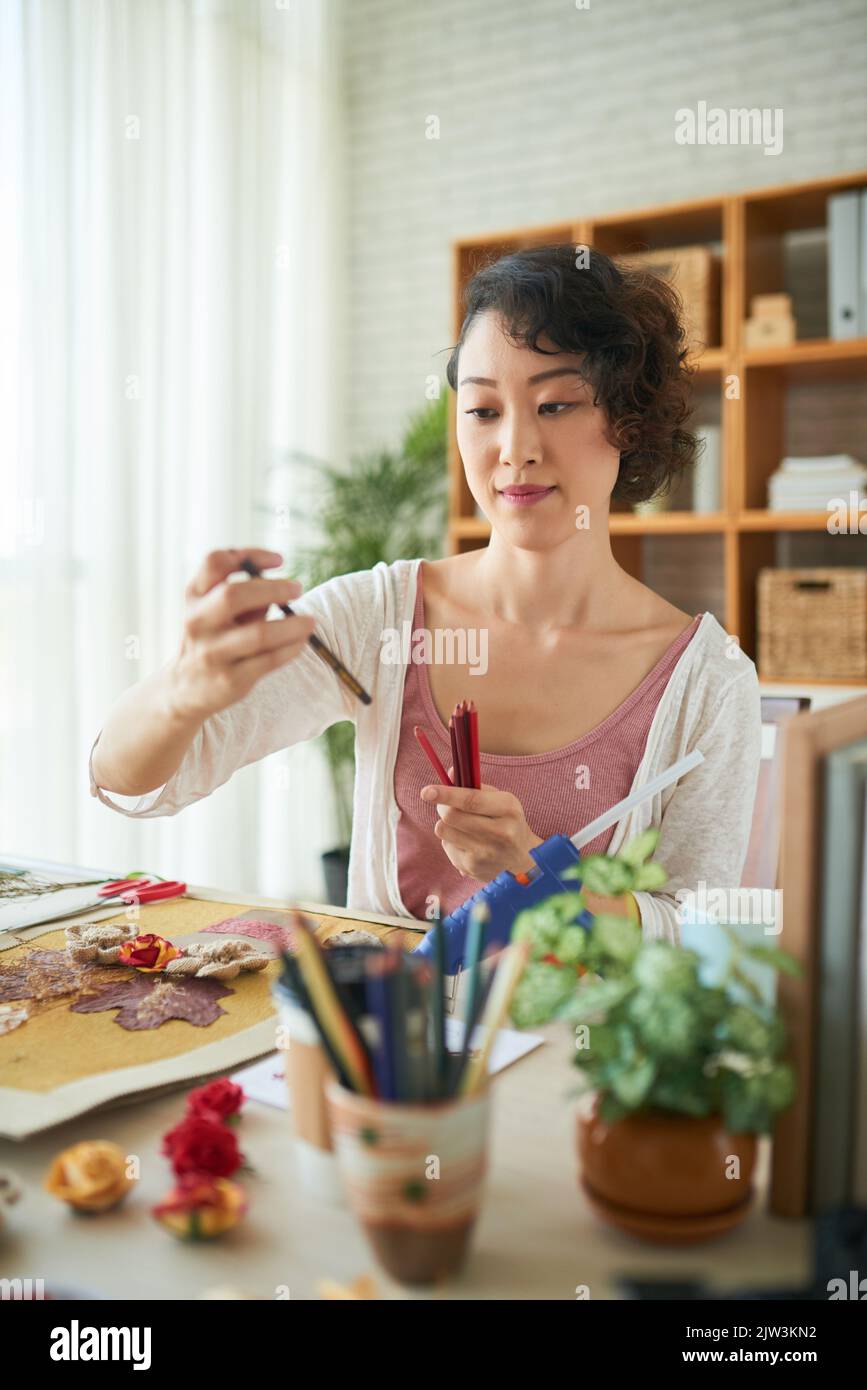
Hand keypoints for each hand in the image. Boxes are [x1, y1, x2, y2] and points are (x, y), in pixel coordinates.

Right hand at [168, 548, 316, 721]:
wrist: (186, 690)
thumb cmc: (212, 639)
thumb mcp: (215, 611)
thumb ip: (243, 595)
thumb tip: (282, 588)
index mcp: (194, 597)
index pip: (215, 562)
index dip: (249, 554)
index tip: (279, 560)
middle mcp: (198, 622)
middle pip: (234, 595)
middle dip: (273, 588)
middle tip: (297, 588)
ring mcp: (212, 653)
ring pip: (258, 634)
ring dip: (291, 625)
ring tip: (310, 621)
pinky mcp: (230, 679)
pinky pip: (268, 660)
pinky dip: (290, 648)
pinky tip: (300, 642)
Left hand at [420, 772, 542, 881]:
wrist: (523, 861)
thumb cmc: (508, 823)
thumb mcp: (501, 801)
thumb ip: (475, 786)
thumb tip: (449, 773)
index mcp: (508, 809)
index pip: (471, 800)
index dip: (446, 794)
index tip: (427, 792)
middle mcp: (500, 833)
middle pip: (452, 816)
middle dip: (442, 806)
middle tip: (446, 805)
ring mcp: (485, 853)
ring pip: (444, 830)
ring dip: (446, 824)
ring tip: (461, 825)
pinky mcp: (472, 867)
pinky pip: (446, 845)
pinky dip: (451, 840)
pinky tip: (467, 843)